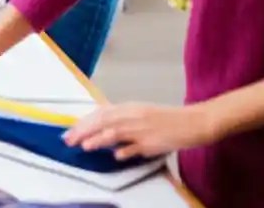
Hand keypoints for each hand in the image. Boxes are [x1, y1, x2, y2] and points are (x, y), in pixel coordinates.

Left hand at [64, 103, 214, 160]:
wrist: (194, 121)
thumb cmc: (167, 118)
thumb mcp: (140, 112)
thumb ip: (121, 118)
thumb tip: (100, 124)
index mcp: (130, 107)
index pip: (100, 113)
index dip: (84, 122)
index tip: (70, 130)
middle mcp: (134, 115)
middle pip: (104, 121)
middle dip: (84, 130)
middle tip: (69, 140)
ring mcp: (144, 129)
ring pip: (117, 132)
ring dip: (99, 139)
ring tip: (85, 146)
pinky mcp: (154, 142)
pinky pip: (137, 147)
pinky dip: (126, 151)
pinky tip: (116, 155)